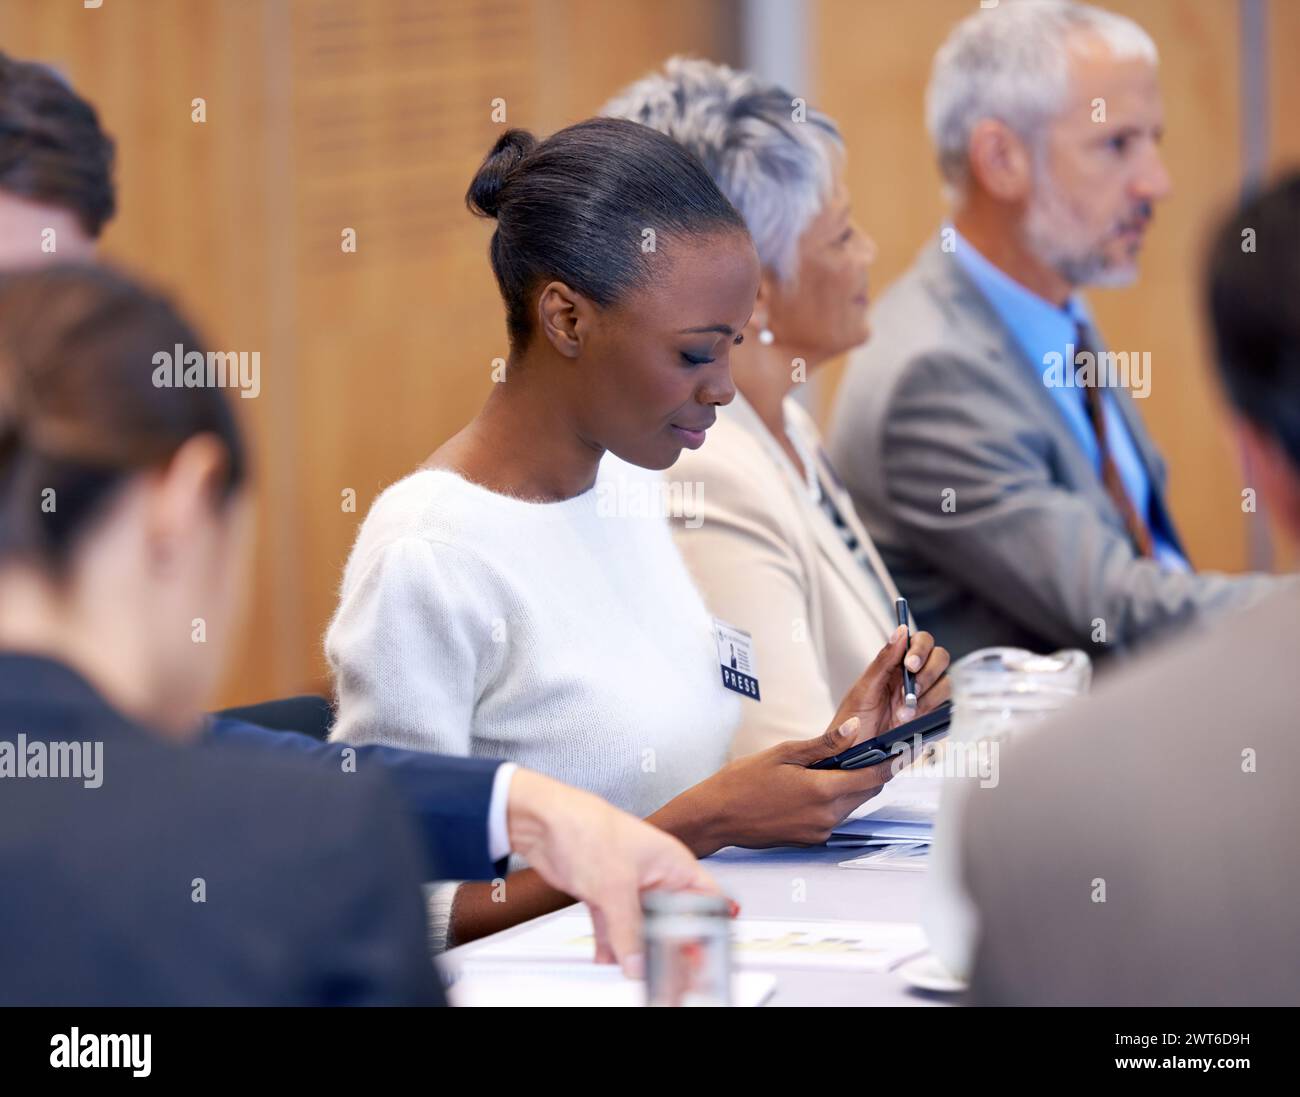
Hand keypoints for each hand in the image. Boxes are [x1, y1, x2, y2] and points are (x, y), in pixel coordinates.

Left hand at [505, 769, 723, 976]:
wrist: (544, 821)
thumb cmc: (587, 828)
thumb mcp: (616, 887)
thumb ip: (628, 930)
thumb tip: (637, 962)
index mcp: (672, 863)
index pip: (707, 898)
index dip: (707, 926)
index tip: (698, 953)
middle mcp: (655, 875)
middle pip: (671, 919)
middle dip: (665, 944)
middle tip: (661, 966)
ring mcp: (629, 885)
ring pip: (641, 926)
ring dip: (634, 948)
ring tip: (631, 967)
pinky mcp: (605, 893)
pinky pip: (615, 926)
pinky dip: (611, 943)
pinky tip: (608, 957)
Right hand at [649, 715, 895, 855]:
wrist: (717, 816)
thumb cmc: (742, 781)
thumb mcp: (784, 753)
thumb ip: (824, 744)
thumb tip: (855, 729)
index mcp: (822, 791)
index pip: (871, 777)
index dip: (888, 763)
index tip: (900, 751)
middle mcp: (826, 816)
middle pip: (864, 793)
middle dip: (870, 773)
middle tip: (869, 752)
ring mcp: (818, 831)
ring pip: (850, 806)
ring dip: (850, 787)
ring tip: (836, 767)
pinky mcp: (810, 840)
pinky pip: (833, 817)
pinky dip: (833, 801)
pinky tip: (814, 787)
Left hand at [828, 625, 950, 737]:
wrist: (853, 758)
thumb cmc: (852, 722)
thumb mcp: (863, 690)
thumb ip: (883, 661)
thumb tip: (901, 631)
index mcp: (894, 665)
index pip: (920, 642)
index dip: (920, 648)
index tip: (910, 665)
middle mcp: (913, 678)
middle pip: (940, 658)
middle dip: (928, 674)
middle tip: (910, 693)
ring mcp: (924, 698)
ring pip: (947, 683)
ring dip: (929, 698)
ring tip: (904, 715)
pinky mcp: (931, 719)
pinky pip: (948, 708)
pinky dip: (936, 712)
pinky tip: (917, 720)